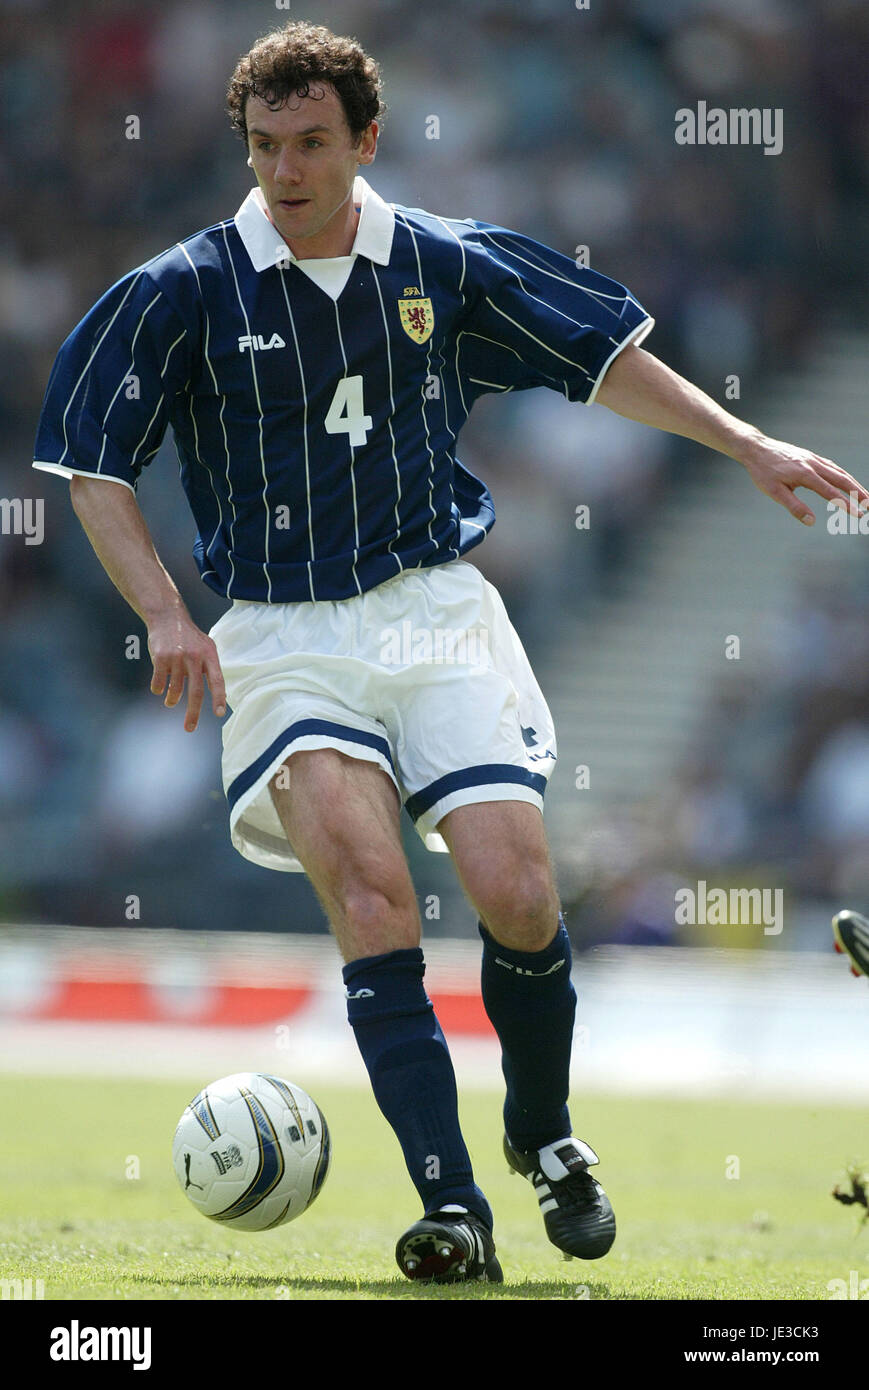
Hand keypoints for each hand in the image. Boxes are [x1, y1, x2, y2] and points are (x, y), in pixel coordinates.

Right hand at [147, 607, 226, 731]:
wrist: (167, 617)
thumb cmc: (189, 637)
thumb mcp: (206, 647)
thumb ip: (211, 668)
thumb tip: (220, 696)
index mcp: (209, 655)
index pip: (217, 680)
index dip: (219, 697)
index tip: (219, 713)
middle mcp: (195, 657)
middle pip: (195, 691)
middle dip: (192, 713)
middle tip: (189, 728)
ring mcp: (177, 657)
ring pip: (175, 690)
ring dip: (172, 700)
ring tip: (171, 703)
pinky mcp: (160, 658)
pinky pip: (158, 683)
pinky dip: (157, 690)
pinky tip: (158, 689)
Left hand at [740, 436, 868, 525]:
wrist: (756, 448)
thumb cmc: (763, 472)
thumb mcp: (774, 492)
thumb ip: (794, 507)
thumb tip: (811, 522)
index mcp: (805, 474)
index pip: (831, 492)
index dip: (846, 504)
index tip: (859, 515)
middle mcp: (813, 464)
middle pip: (842, 479)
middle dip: (858, 493)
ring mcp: (813, 458)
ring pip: (839, 471)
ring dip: (854, 483)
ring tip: (865, 495)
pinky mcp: (811, 456)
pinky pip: (832, 466)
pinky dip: (843, 474)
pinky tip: (847, 481)